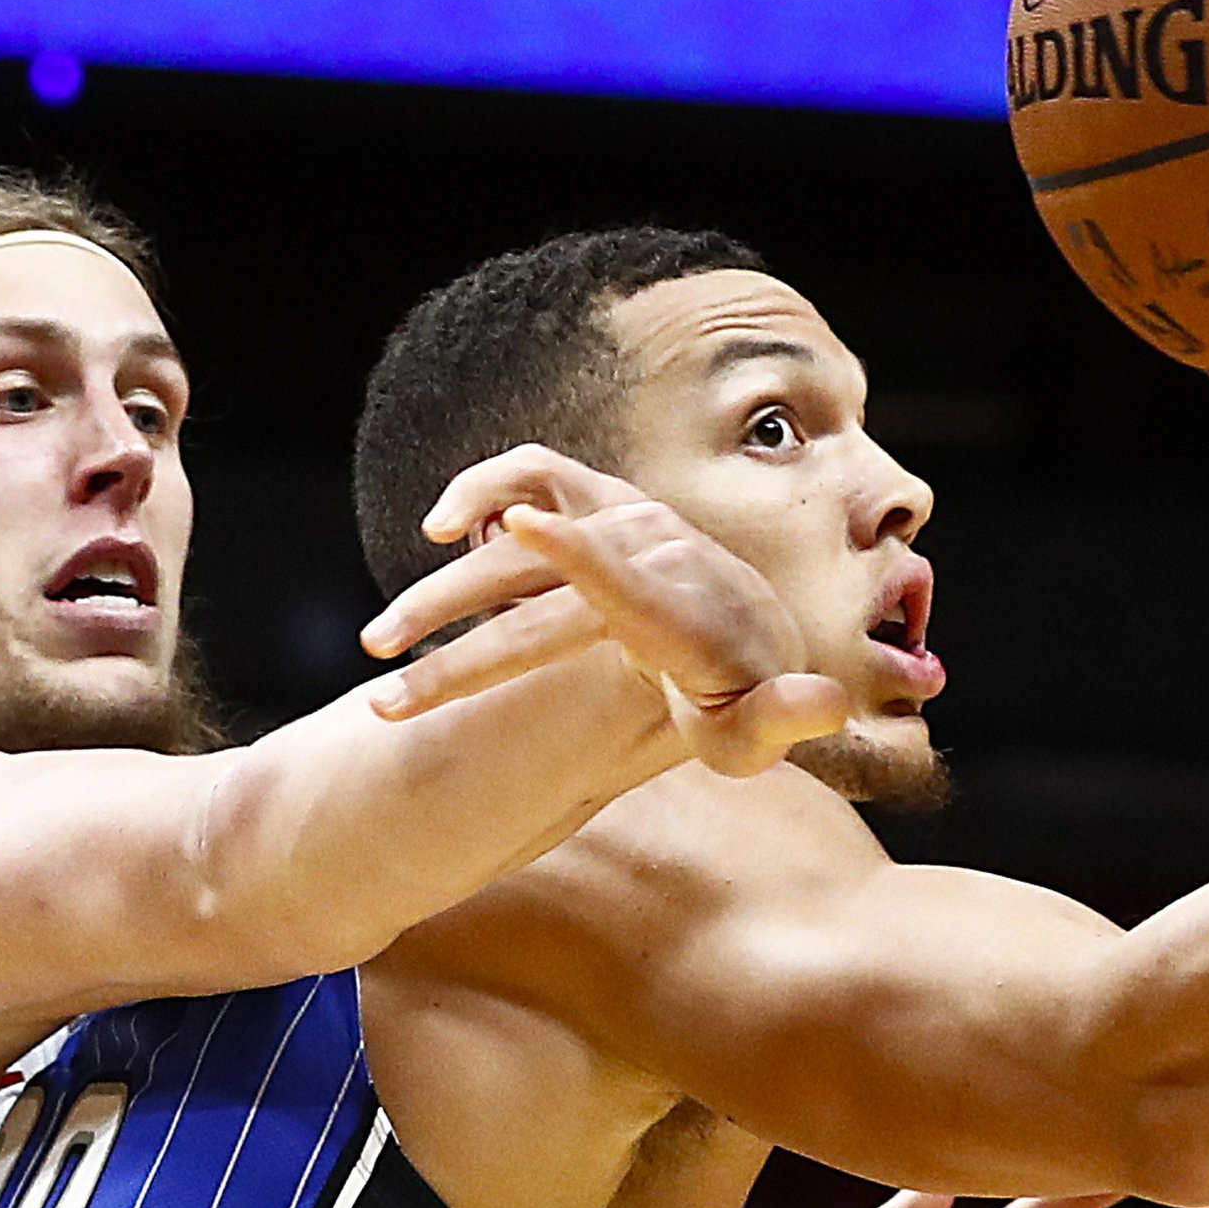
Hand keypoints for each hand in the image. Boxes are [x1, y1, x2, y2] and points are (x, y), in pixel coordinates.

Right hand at [356, 443, 847, 775]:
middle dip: (454, 651)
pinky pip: (534, 475)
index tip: (520, 526)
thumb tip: (826, 704)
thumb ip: (786, 719)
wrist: (749, 630)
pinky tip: (447, 535)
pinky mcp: (600, 501)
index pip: (625, 579)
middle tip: (389, 706)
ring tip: (382, 646)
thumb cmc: (741, 699)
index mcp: (680, 611)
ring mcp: (622, 517)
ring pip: (519, 515)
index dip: (577, 550)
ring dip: (444, 583)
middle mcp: (649, 548)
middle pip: (534, 591)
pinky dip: (485, 490)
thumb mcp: (760, 732)